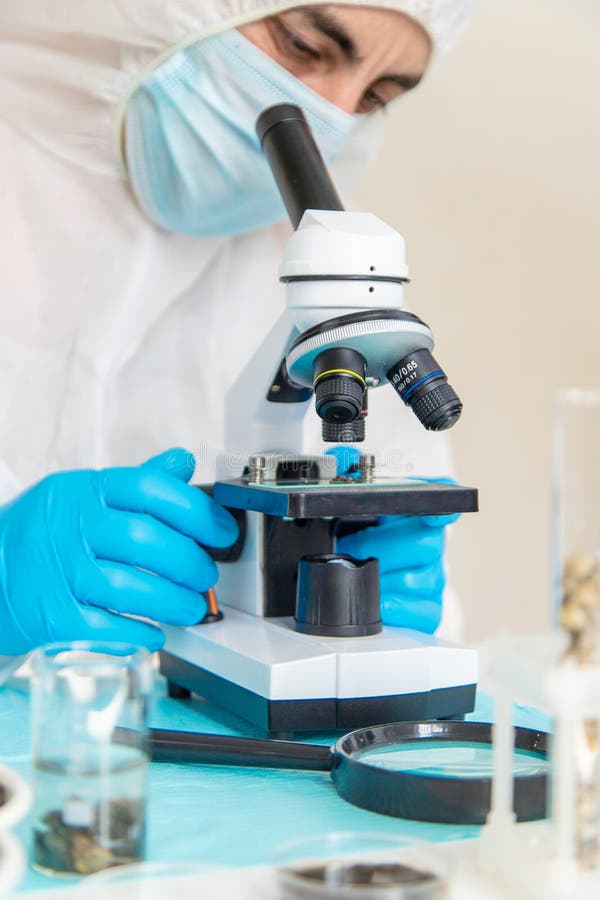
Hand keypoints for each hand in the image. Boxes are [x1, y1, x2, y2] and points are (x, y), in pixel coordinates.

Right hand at [0, 448, 237, 654]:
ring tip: (192, 608)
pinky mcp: (51, 614)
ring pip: (130, 588)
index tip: (221, 531)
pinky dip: (138, 634)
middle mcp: (70, 525)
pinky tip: (154, 633)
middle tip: (207, 576)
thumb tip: (183, 461)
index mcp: (84, 490)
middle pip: (146, 541)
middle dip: (190, 563)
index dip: (196, 511)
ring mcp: (59, 571)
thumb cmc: (42, 533)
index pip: (151, 490)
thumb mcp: (82, 494)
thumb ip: (137, 481)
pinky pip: (105, 628)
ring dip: (173, 602)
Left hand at [327, 446, 457, 633]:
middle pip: (427, 542)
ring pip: (420, 579)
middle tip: (350, 547)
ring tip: (357, 574)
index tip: (436, 514)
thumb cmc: (358, 542)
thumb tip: (341, 457)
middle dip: (381, 545)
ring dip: (382, 577)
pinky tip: (379, 602)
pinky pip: (422, 611)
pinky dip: (397, 608)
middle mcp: (431, 543)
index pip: (444, 503)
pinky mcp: (429, 609)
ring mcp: (433, 577)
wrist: (355, 584)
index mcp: (415, 513)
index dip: (445, 506)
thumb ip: (344, 474)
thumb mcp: (348, 506)